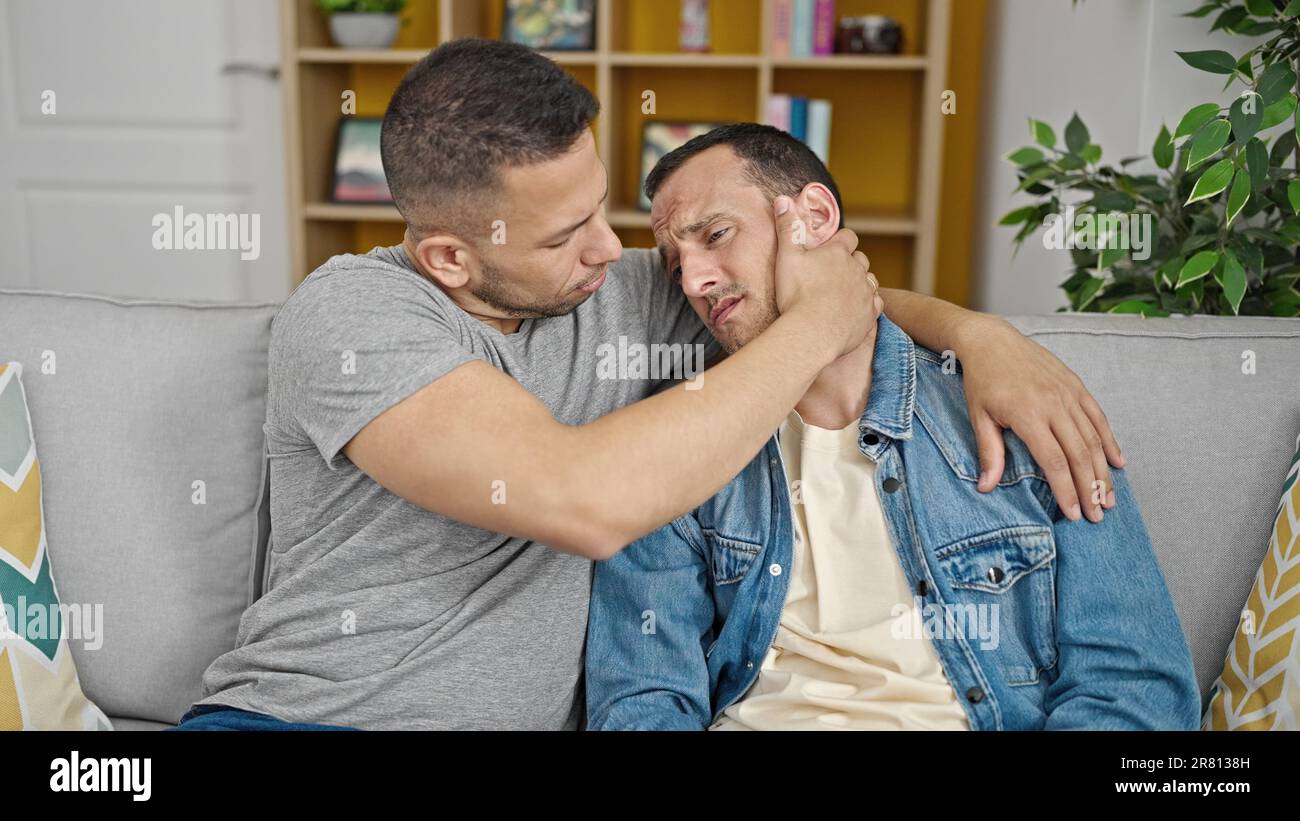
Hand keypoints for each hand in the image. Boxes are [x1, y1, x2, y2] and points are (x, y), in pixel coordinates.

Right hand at [771, 195, 880, 359]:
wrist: (812, 332)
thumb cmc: (796, 294)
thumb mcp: (786, 256)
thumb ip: (787, 227)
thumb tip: (783, 199)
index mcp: (837, 253)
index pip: (848, 237)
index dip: (841, 240)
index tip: (831, 247)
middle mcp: (856, 269)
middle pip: (860, 259)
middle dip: (850, 262)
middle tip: (833, 273)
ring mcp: (865, 292)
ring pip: (870, 280)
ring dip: (860, 282)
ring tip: (845, 291)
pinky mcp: (869, 314)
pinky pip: (876, 303)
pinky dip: (868, 304)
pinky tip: (857, 308)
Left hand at [955, 316, 1123, 522]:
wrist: (993, 341)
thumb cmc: (983, 381)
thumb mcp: (980, 417)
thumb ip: (989, 453)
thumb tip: (986, 487)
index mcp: (1029, 415)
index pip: (1054, 461)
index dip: (1066, 490)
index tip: (1073, 514)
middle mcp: (1054, 405)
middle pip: (1080, 454)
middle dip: (1090, 488)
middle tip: (1098, 515)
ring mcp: (1069, 394)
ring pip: (1094, 438)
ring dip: (1104, 471)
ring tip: (1109, 498)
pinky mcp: (1076, 386)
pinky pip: (1098, 417)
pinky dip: (1110, 441)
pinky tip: (1118, 462)